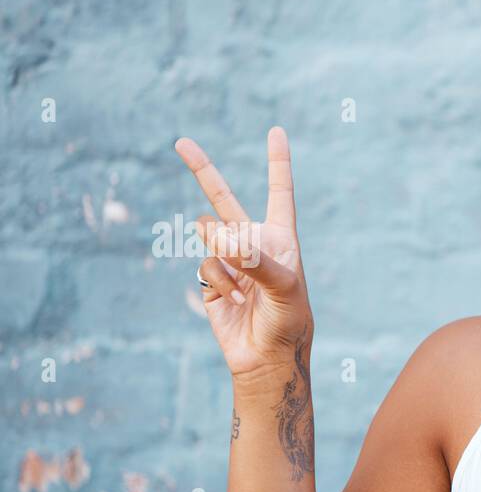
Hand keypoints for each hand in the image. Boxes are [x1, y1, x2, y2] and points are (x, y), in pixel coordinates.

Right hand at [174, 127, 311, 380]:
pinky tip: (233, 302)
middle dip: (203, 170)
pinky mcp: (211, 278)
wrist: (265, 359)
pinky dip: (218, 284)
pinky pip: (205, 266)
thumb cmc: (287, 323)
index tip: (276, 132)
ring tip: (243, 290)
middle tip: (181, 142)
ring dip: (225, 261)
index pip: (279, 193)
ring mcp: (229, 260)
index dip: (277, 163)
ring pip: (211, 238)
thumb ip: (255, 260)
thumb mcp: (284, 291)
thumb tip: (219, 235)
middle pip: (224, 200)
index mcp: (281, 239)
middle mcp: (254, 243)